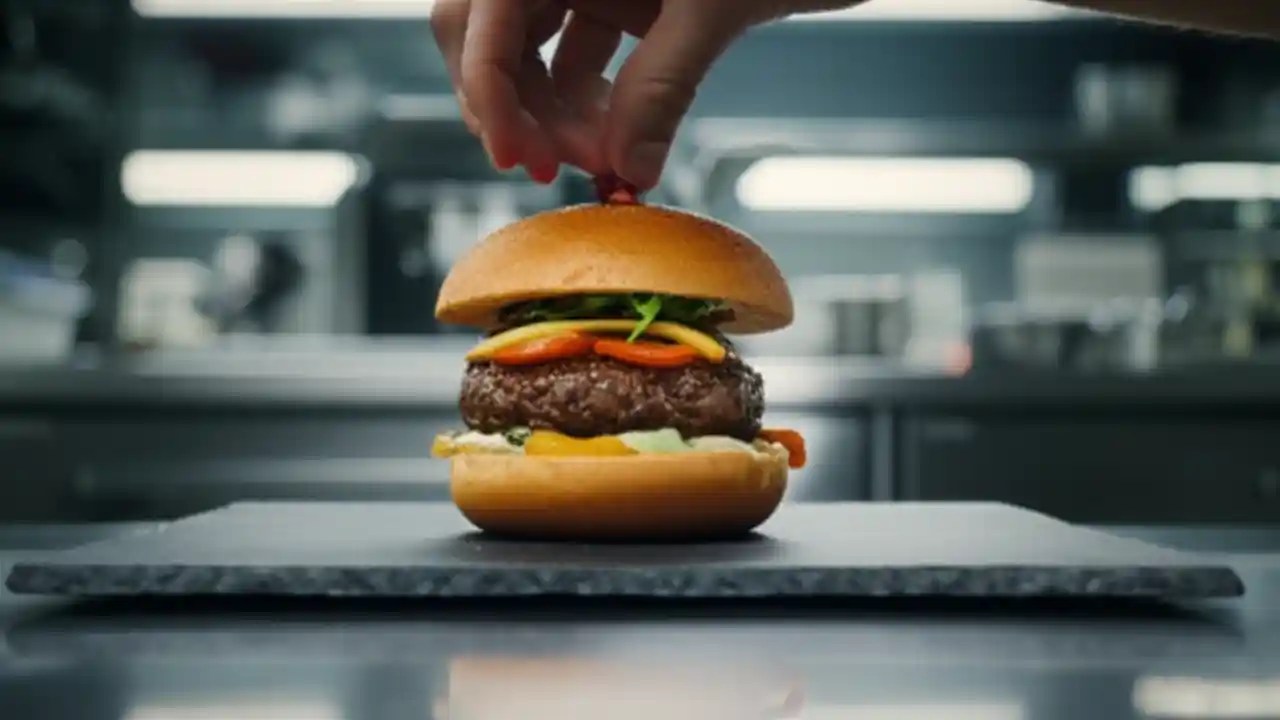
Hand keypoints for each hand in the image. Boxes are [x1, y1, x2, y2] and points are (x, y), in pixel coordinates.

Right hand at [431, 0, 861, 189]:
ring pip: (529, 54)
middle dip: (510, 106)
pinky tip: (619, 142)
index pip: (482, 15)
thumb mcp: (714, 4)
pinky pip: (577, 59)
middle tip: (547, 168)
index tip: (516, 156)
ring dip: (553, 116)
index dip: (488, 89)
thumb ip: (663, 85)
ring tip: (599, 162)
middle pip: (486, 35)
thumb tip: (626, 172)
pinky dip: (590, 105)